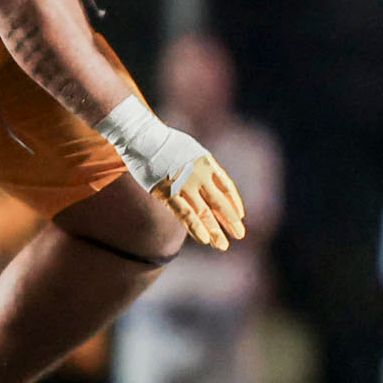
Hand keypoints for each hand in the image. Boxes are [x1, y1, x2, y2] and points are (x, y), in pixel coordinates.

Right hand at [94, 97, 246, 251]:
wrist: (142, 136)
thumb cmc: (164, 142)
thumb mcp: (191, 150)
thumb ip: (201, 166)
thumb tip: (208, 178)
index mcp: (208, 163)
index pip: (227, 187)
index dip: (234, 203)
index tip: (240, 216)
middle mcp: (200, 175)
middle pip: (220, 202)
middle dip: (230, 221)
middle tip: (240, 235)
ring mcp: (184, 185)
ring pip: (204, 213)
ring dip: (214, 231)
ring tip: (223, 246)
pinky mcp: (167, 193)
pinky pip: (185, 214)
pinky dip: (196, 227)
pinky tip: (205, 239)